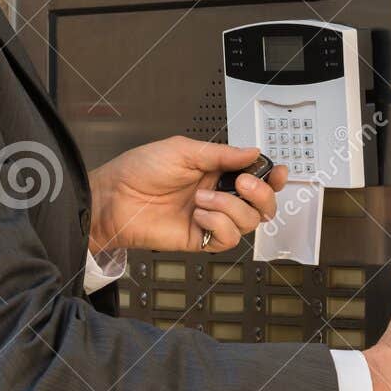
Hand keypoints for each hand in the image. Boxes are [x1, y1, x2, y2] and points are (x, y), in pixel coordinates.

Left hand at [86, 136, 287, 253]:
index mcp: (215, 170)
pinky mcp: (200, 239)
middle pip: (261, 203)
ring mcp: (210, 219)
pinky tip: (199, 215)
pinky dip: (218, 224)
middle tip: (241, 184)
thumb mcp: (183, 150)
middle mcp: (217, 195)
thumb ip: (222, 154)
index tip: (276, 172)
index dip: (271, 177)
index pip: (255, 176)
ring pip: (249, 221)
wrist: (114, 198)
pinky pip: (227, 238)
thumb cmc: (139, 170)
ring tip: (201, 199)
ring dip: (229, 207)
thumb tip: (253, 152)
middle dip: (260, 194)